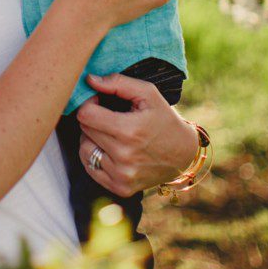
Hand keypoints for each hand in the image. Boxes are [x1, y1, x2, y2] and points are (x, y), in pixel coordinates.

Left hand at [76, 75, 199, 196]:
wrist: (183, 154)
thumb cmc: (164, 119)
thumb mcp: (149, 94)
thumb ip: (118, 83)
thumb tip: (90, 80)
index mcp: (130, 130)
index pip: (86, 115)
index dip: (90, 103)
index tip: (100, 101)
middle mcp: (124, 156)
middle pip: (84, 130)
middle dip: (92, 119)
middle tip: (108, 115)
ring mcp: (121, 175)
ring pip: (84, 150)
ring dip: (91, 138)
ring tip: (109, 133)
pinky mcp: (120, 187)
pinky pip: (90, 168)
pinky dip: (95, 156)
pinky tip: (110, 149)